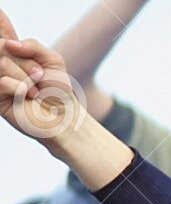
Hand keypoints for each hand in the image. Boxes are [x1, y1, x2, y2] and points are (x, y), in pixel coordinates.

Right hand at [0, 18, 88, 140]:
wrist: (64, 117)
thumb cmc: (59, 90)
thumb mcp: (53, 60)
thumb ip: (32, 45)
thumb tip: (9, 43)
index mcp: (13, 51)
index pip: (0, 29)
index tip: (1, 18)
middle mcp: (2, 62)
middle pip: (1, 46)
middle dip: (25, 62)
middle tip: (40, 76)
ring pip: (2, 63)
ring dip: (25, 77)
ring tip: (37, 90)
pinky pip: (2, 82)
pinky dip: (20, 88)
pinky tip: (27, 96)